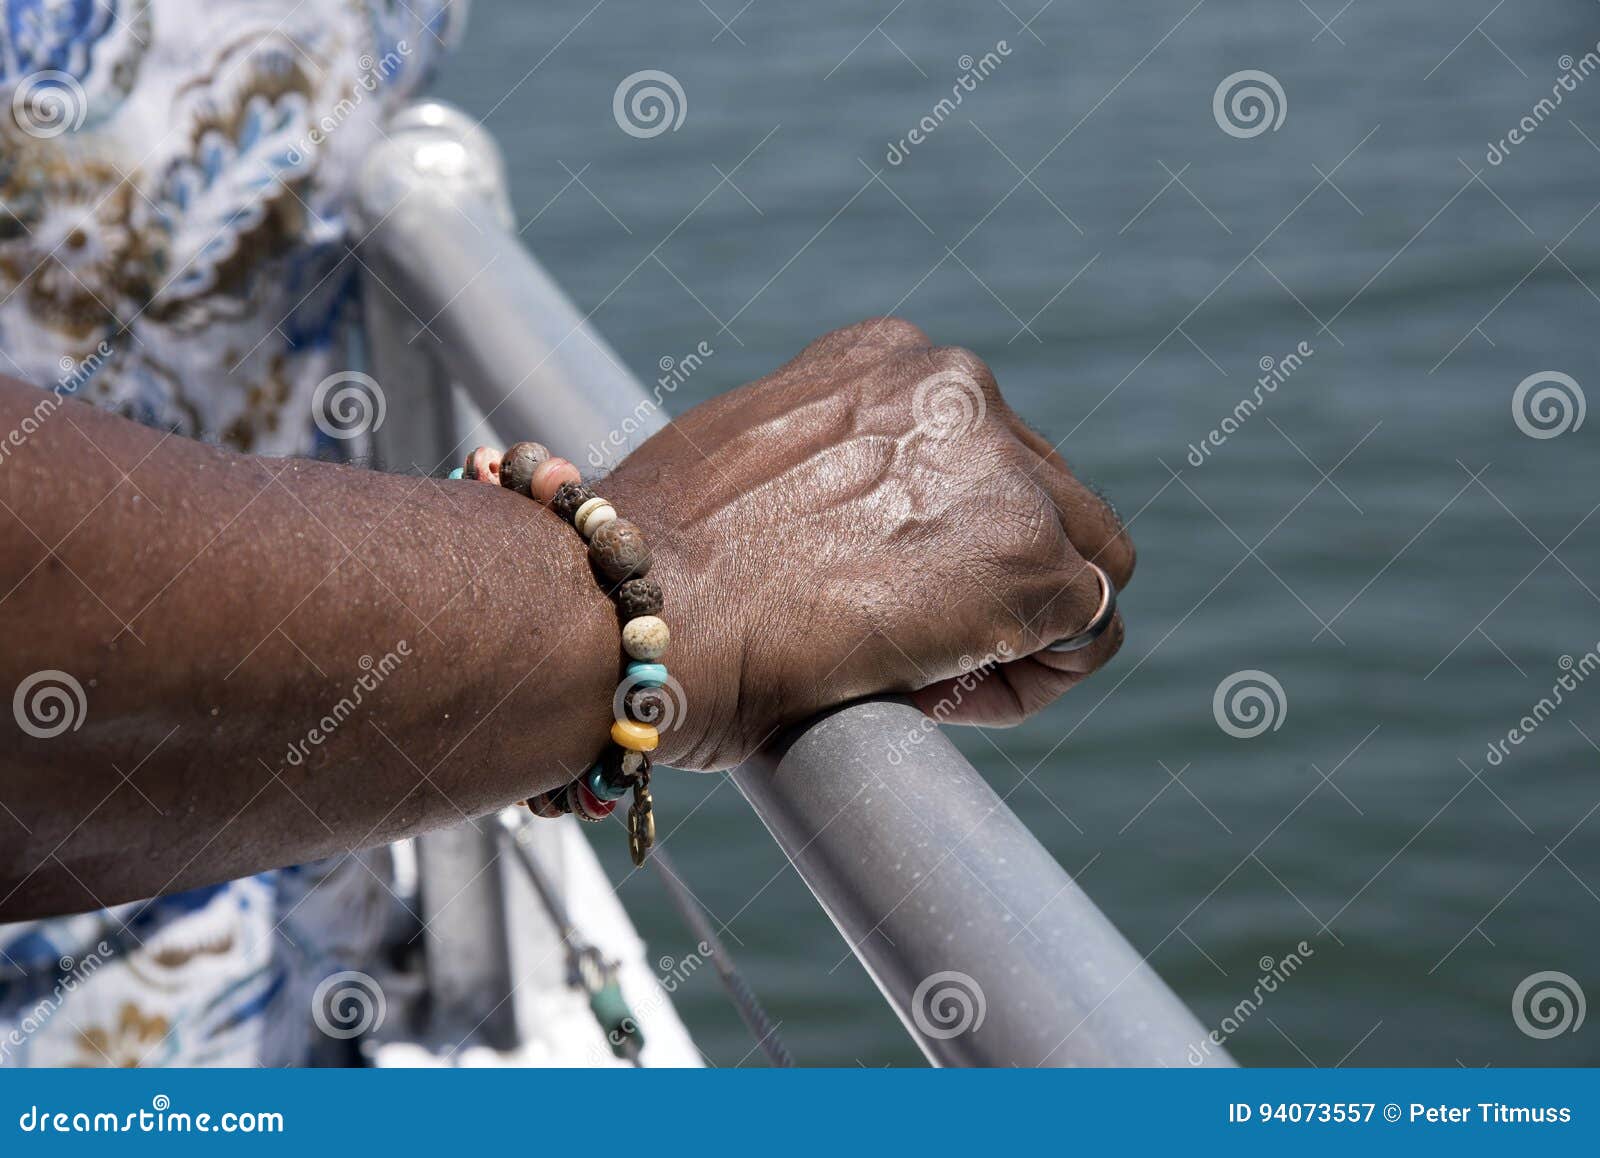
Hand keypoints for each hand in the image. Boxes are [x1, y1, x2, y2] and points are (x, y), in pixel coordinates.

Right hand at [603, 318, 1134, 770]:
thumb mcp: (753, 469)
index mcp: (890, 361)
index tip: (882, 598)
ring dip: (1019, 629)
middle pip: (1049, 498)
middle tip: (912, 649)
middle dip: (996, 584)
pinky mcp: (1027, 558)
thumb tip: (864, 534)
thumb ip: (836, 474)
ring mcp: (1001, 468)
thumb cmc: (656, 569)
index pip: (983, 454)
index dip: (945, 543)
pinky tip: (935, 694)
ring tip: (922, 677)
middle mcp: (956, 388)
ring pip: (1084, 562)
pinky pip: (1087, 629)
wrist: (631, 611)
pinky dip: (1029, 677)